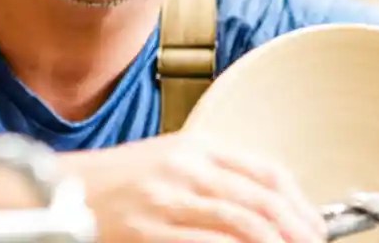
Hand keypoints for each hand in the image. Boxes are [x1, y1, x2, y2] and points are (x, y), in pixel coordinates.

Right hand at [58, 131, 326, 241]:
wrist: (63, 194)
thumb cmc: (116, 184)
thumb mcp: (168, 163)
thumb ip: (213, 176)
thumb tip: (268, 207)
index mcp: (194, 146)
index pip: (267, 170)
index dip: (300, 203)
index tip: (314, 227)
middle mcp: (186, 168)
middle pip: (264, 201)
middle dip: (299, 231)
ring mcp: (168, 200)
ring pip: (246, 225)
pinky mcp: (152, 232)